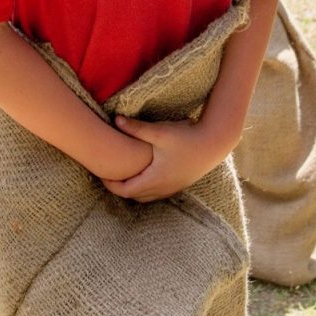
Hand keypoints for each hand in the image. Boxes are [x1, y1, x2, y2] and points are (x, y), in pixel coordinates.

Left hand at [100, 115, 231, 202]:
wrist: (215, 143)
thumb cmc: (187, 137)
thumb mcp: (160, 131)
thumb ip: (137, 128)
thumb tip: (115, 119)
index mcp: (154, 179)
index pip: (125, 190)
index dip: (110, 184)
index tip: (101, 173)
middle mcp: (162, 188)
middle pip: (134, 196)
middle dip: (119, 187)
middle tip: (108, 173)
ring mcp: (172, 188)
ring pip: (145, 196)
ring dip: (133, 188)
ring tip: (123, 174)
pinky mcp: (178, 183)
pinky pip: (156, 192)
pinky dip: (145, 187)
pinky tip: (143, 173)